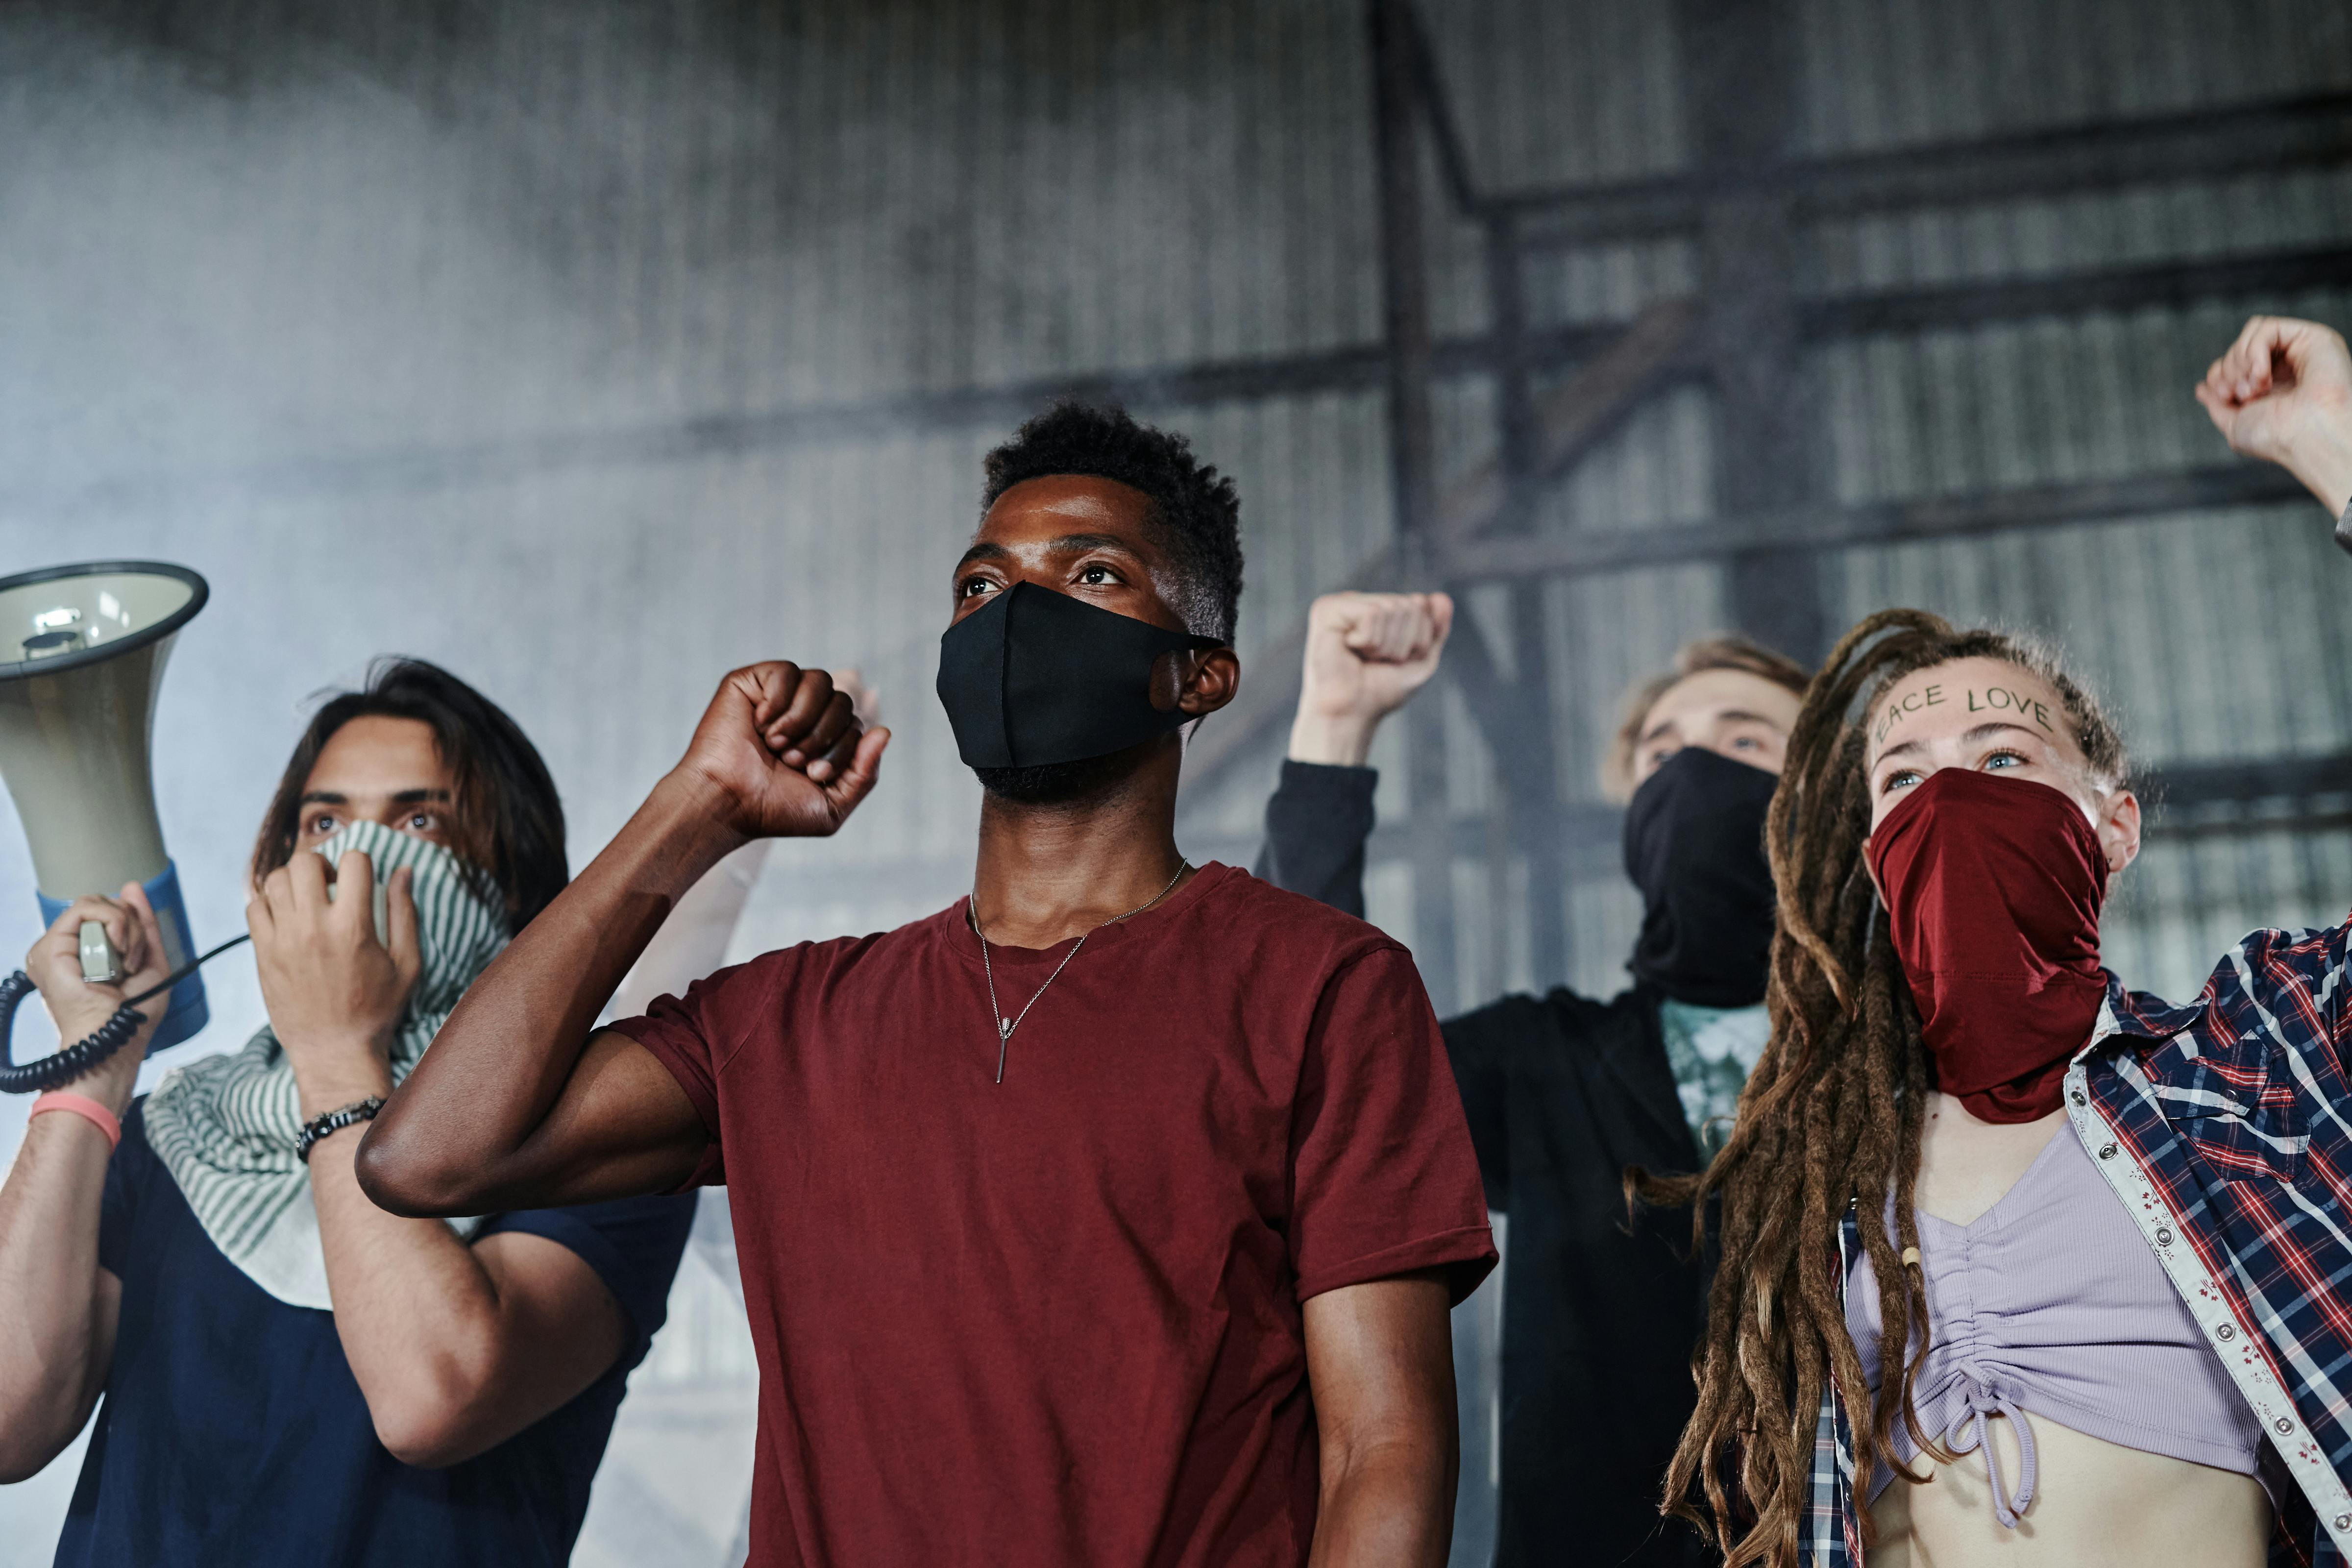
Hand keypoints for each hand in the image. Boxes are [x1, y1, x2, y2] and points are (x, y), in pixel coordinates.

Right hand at [21, 887, 169, 1111]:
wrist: (118, 1041)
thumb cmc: (133, 1013)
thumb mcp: (148, 960)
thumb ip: (142, 923)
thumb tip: (131, 887)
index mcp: (82, 951)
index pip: (107, 912)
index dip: (133, 922)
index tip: (139, 954)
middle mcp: (63, 948)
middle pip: (103, 903)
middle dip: (133, 924)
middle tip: (134, 960)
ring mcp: (52, 948)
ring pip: (95, 903)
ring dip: (127, 928)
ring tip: (127, 963)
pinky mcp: (49, 950)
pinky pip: (84, 909)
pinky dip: (115, 925)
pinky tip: (119, 956)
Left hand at [248, 851, 418, 1115]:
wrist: (333, 1051)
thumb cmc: (376, 1009)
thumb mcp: (407, 964)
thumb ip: (404, 913)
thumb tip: (402, 870)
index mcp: (354, 927)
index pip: (354, 861)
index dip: (361, 863)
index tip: (362, 880)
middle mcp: (314, 927)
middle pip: (306, 862)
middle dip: (323, 865)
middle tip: (331, 885)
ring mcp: (283, 940)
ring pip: (276, 879)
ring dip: (294, 881)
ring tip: (307, 900)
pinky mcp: (263, 953)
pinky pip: (255, 906)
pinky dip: (270, 902)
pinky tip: (287, 917)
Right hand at [665, 662, 890, 840]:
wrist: (726, 804)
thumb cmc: (772, 810)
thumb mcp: (832, 805)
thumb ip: (865, 773)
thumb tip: (883, 731)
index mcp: (824, 739)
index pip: (858, 725)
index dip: (843, 750)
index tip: (813, 774)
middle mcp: (804, 713)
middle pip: (843, 701)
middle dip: (823, 736)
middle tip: (793, 760)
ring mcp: (778, 696)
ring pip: (820, 680)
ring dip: (803, 719)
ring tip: (777, 744)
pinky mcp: (751, 682)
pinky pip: (787, 672)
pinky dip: (778, 703)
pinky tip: (760, 724)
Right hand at [1289, 591, 1453, 766]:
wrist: (1350, 714)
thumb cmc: (1380, 691)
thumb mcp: (1421, 661)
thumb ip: (1435, 629)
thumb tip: (1441, 597)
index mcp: (1379, 609)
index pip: (1420, 605)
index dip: (1419, 639)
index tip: (1395, 661)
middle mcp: (1361, 601)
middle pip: (1409, 605)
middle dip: (1403, 643)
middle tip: (1378, 662)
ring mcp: (1343, 602)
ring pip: (1391, 608)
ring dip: (1385, 646)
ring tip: (1363, 658)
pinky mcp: (1327, 609)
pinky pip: (1372, 613)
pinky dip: (1369, 641)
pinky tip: (1349, 649)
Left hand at [2196, 315, 2351, 515]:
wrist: (2308, 437)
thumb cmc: (2277, 438)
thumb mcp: (2235, 425)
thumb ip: (2217, 404)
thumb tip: (2201, 388)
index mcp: (2271, 385)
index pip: (2231, 363)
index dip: (2219, 376)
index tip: (2226, 397)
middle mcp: (2287, 366)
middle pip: (2238, 347)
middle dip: (2230, 371)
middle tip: (2242, 394)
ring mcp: (2300, 350)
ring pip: (2251, 333)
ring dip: (2241, 361)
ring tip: (2254, 388)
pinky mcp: (2312, 337)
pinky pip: (2266, 328)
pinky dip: (2255, 351)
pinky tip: (2263, 376)